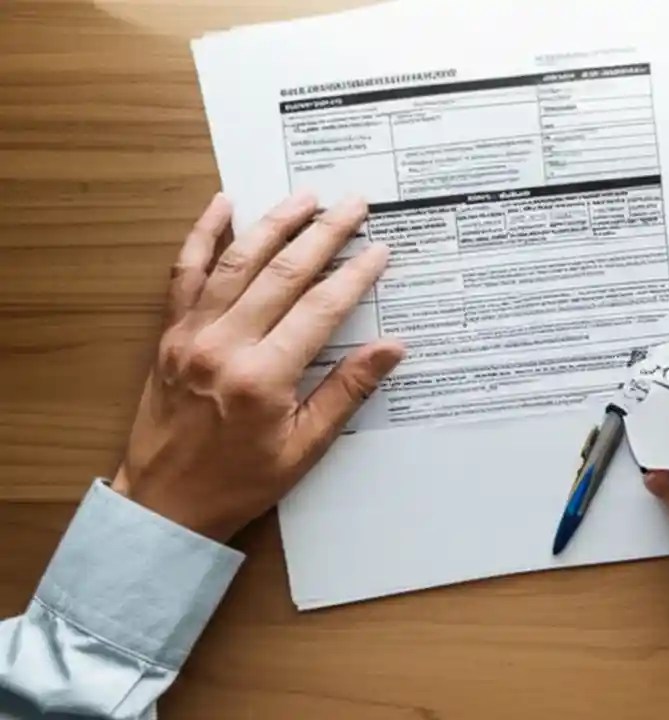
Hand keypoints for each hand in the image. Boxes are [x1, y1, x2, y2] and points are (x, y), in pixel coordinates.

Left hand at [112, 191, 404, 541]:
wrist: (164, 503)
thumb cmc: (238, 482)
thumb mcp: (304, 447)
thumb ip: (345, 392)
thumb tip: (390, 349)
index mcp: (263, 379)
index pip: (321, 310)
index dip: (354, 275)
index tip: (379, 251)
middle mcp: (224, 347)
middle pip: (283, 274)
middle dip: (324, 235)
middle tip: (353, 206)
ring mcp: (191, 335)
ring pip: (237, 262)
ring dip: (274, 224)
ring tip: (306, 198)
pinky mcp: (170, 334)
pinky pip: (185, 272)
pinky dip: (203, 235)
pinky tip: (222, 205)